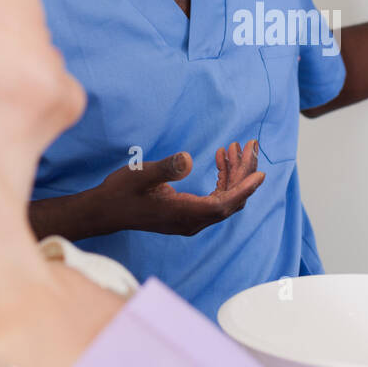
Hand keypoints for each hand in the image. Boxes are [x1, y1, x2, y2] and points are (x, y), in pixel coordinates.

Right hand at [98, 141, 265, 236]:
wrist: (106, 210)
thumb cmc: (122, 192)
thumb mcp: (141, 174)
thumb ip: (166, 168)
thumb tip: (189, 159)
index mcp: (183, 213)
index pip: (223, 204)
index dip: (244, 189)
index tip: (261, 174)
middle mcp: (191, 221)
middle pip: (229, 201)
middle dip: (243, 173)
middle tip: (250, 145)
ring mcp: (190, 220)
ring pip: (224, 199)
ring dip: (233, 174)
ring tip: (233, 147)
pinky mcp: (188, 215)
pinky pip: (215, 198)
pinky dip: (222, 179)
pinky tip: (220, 159)